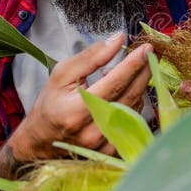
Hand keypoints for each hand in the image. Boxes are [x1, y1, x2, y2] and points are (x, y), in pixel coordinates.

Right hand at [9, 32, 152, 159]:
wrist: (40, 140)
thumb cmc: (50, 104)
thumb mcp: (61, 74)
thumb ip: (91, 57)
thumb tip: (118, 40)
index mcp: (76, 110)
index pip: (114, 83)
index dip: (133, 64)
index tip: (146, 48)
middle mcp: (91, 130)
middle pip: (129, 96)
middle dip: (143, 72)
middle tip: (150, 54)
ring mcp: (102, 144)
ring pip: (133, 108)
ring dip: (136, 87)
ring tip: (128, 72)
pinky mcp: (110, 150)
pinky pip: (132, 122)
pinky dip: (132, 103)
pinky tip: (123, 92)